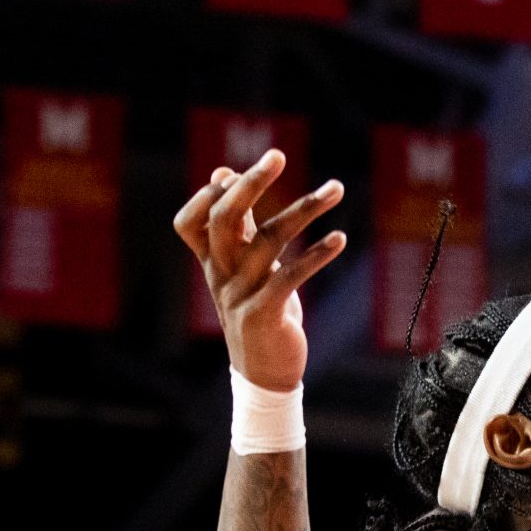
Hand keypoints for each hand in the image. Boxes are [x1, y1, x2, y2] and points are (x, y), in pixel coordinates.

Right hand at [172, 151, 346, 390]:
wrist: (265, 376)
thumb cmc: (259, 311)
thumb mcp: (245, 268)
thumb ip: (239, 225)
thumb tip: (223, 172)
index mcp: (212, 264)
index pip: (190, 223)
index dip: (206, 196)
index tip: (232, 171)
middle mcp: (220, 277)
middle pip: (224, 220)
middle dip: (250, 184)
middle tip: (277, 155)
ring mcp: (240, 296)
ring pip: (267, 241)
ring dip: (305, 209)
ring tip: (335, 187)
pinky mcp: (265, 315)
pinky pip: (290, 276)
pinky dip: (317, 254)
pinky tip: (340, 238)